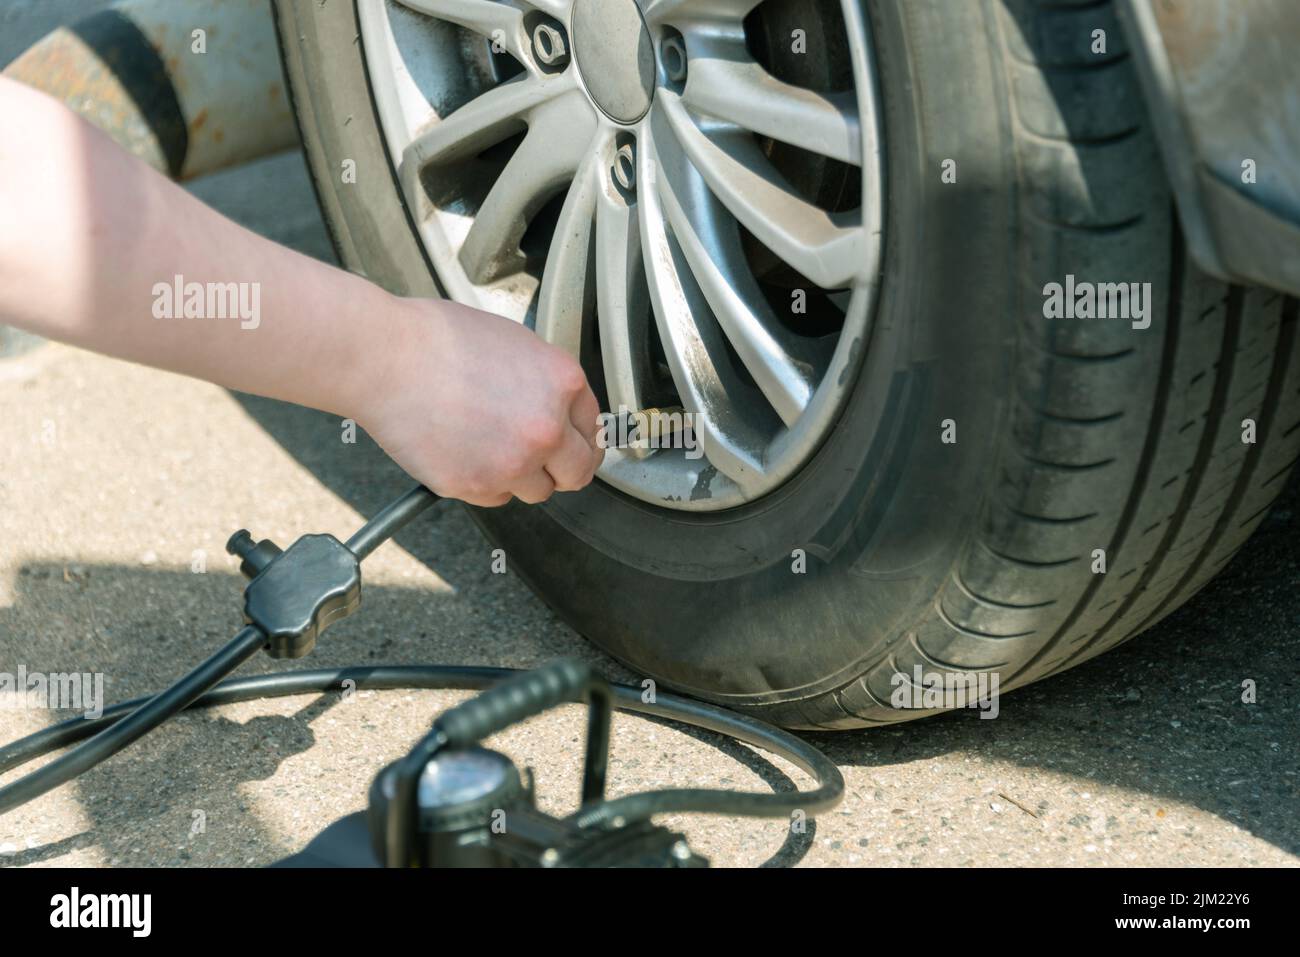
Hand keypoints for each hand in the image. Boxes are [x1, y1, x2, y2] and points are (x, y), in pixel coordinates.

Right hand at [359, 298, 603, 506]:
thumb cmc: (436, 339)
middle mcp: (547, 428)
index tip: (573, 447)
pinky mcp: (475, 486)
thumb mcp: (513, 342)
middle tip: (546, 465)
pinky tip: (463, 452)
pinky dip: (483, 483)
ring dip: (520, 477)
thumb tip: (554, 405)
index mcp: (563, 384)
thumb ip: (544, 381)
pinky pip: (494, 498)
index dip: (580, 440)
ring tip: (489, 448)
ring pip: (536, 491)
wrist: (385, 358)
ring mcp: (513, 463)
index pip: (593, 430)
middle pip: (577, 472)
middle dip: (563, 470)